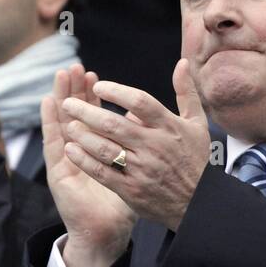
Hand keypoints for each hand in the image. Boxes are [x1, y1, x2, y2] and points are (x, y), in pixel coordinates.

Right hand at [41, 64, 137, 266]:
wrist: (107, 233)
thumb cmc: (124, 203)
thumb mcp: (137, 169)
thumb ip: (139, 145)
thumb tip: (139, 117)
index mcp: (99, 148)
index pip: (94, 115)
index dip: (93, 94)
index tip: (94, 75)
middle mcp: (80, 151)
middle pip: (75, 113)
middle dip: (75, 90)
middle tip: (74, 67)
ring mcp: (67, 160)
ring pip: (62, 121)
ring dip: (60, 97)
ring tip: (60, 76)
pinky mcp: (58, 171)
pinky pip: (52, 142)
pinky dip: (49, 122)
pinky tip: (47, 103)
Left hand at [61, 58, 209, 234]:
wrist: (198, 204)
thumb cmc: (194, 159)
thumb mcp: (197, 124)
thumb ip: (186, 92)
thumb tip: (181, 63)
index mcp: (169, 127)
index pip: (140, 102)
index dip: (117, 91)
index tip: (97, 85)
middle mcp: (155, 146)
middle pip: (115, 124)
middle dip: (88, 112)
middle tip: (69, 103)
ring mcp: (142, 169)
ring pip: (105, 149)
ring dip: (83, 135)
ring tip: (67, 125)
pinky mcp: (131, 190)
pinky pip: (102, 172)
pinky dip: (84, 161)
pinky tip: (70, 150)